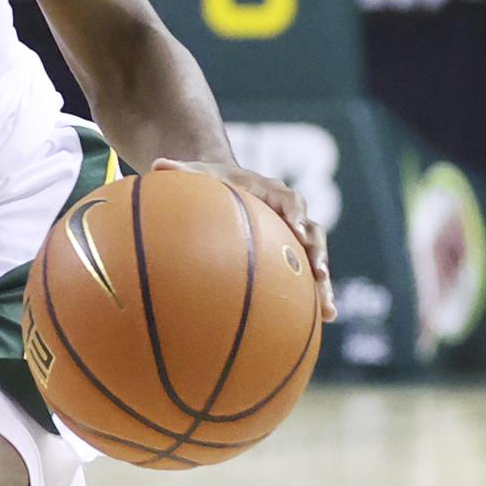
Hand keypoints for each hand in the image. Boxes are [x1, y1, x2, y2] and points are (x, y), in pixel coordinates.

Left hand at [151, 157, 334, 320]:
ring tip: (328, 311)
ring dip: (323, 284)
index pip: (291, 201)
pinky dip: (315, 295)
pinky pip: (307, 275)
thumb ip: (182, 171)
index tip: (297, 229)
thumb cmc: (215, 180)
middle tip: (319, 274)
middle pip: (313, 234)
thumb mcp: (200, 173)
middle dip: (319, 255)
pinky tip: (324, 321)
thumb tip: (156, 164)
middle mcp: (292, 215)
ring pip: (317, 260)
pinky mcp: (293, 255)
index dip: (297, 214)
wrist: (233, 186)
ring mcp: (295, 237)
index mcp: (274, 193)